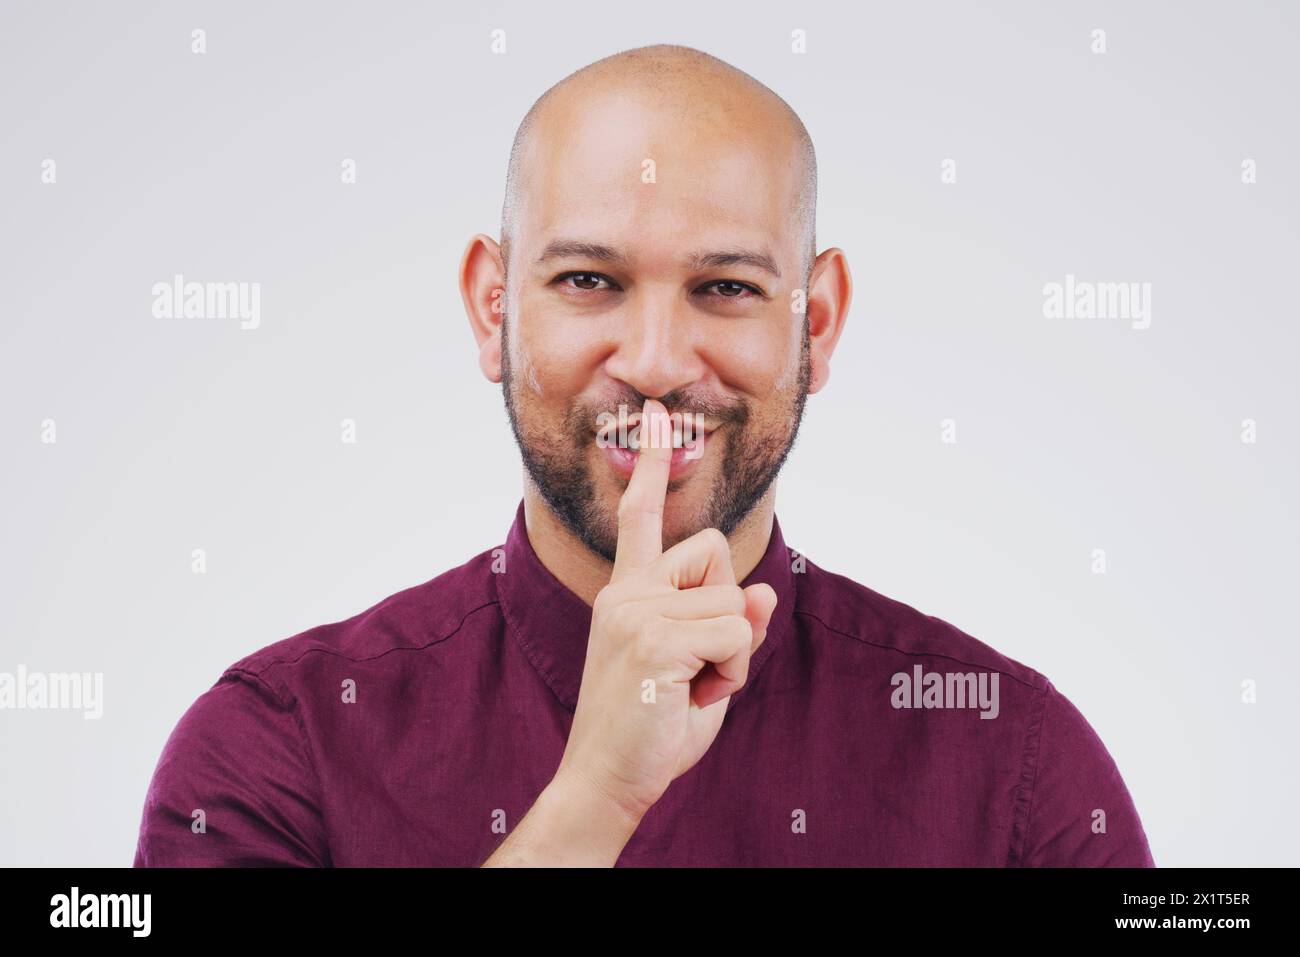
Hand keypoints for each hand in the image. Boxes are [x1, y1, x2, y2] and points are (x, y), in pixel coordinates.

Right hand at [555, 398, 777, 821]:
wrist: (606, 779)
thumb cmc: (651, 728)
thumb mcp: (702, 668)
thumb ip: (730, 626)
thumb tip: (762, 591)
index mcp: (627, 592)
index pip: (641, 518)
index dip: (652, 466)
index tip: (655, 416)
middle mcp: (626, 591)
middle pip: (718, 553)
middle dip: (727, 608)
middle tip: (695, 666)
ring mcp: (636, 610)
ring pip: (734, 600)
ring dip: (731, 653)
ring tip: (691, 686)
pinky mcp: (653, 635)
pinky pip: (733, 634)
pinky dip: (730, 673)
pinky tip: (691, 696)